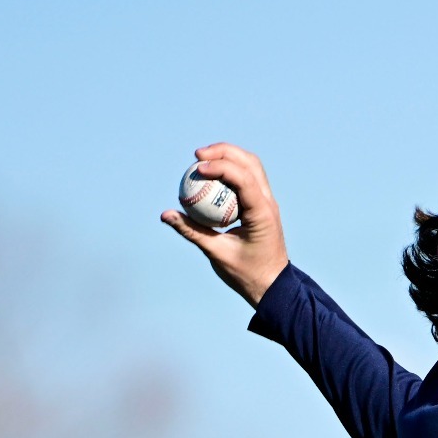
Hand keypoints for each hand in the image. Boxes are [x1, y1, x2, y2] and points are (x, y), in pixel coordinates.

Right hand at [160, 143, 288, 306]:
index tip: (197, 167)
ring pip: (252, 167)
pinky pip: (248, 179)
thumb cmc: (247, 274)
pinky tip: (210, 176)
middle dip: (224, 152)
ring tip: (203, 159)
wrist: (272, 285)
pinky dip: (230, 171)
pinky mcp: (263, 205)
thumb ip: (191, 231)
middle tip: (198, 155)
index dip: (219, 167)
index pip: (243, 178)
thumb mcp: (216, 253)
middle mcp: (268, 202)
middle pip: (250, 162)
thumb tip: (166, 215)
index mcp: (261, 213)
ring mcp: (268, 202)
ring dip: (229, 157)